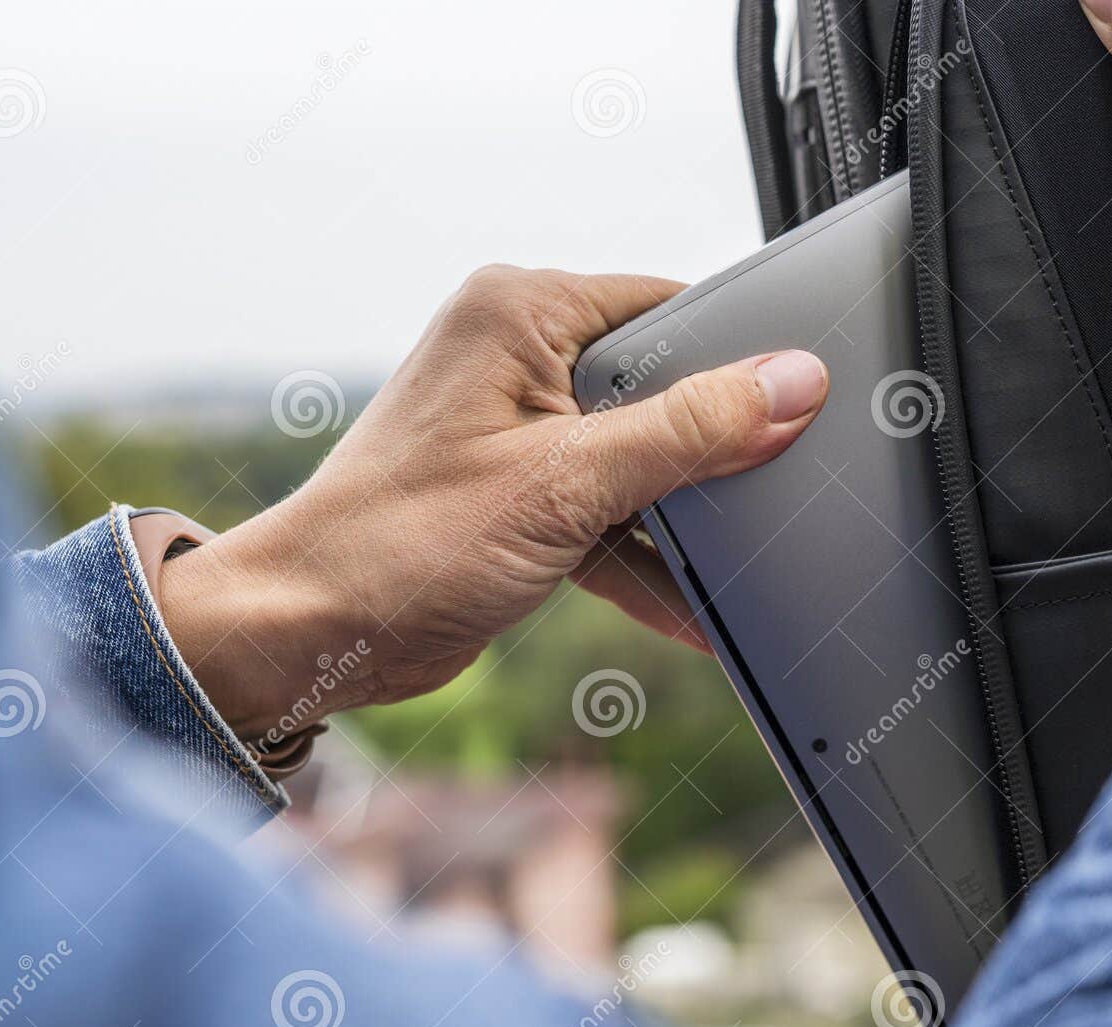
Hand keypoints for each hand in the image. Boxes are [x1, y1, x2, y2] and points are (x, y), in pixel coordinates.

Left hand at [158, 266, 828, 737]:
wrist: (313, 633)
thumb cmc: (401, 542)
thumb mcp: (569, 481)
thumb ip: (688, 431)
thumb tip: (788, 383)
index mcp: (520, 313)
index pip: (667, 307)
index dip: (735, 359)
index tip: (798, 407)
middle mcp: (518, 357)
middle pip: (660, 389)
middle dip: (711, 454)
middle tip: (771, 494)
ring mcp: (518, 427)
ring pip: (639, 459)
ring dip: (680, 521)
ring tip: (737, 566)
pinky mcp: (519, 491)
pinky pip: (606, 510)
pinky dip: (642, 559)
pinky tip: (692, 611)